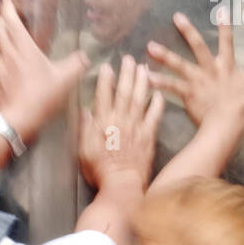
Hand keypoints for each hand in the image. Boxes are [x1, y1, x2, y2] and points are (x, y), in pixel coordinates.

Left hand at [0, 0, 88, 143]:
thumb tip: (85, 56)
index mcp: (24, 48)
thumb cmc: (42, 97)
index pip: (11, 20)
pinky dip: (1, 60)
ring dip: (2, 40)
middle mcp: (8, 54)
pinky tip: (9, 65)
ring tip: (10, 40)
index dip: (8, 6)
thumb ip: (77, 64)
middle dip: (2, 18)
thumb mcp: (66, 79)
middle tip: (8, 14)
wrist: (19, 120)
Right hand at [78, 55, 163, 191]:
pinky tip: (159, 93)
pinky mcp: (148, 136)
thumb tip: (86, 110)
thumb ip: (86, 129)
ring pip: (140, 99)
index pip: (104, 95)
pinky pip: (154, 116)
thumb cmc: (99, 171)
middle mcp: (121, 120)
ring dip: (142, 82)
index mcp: (103, 123)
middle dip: (127, 73)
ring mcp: (136, 127)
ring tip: (144, 68)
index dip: (106, 79)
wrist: (121, 186)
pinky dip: (157, 103)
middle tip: (129, 59)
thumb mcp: (84, 150)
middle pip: (124, 92)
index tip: (108, 66)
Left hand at [147, 11, 243, 132]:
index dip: (225, 26)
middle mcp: (210, 70)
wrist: (227, 126)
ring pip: (179, 64)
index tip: (221, 10)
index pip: (227, 43)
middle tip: (177, 17)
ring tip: (150, 46)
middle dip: (188, 31)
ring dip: (164, 55)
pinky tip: (146, 76)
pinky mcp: (188, 93)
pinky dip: (159, 81)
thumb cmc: (243, 108)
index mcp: (227, 67)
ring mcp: (197, 81)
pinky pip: (171, 86)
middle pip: (198, 46)